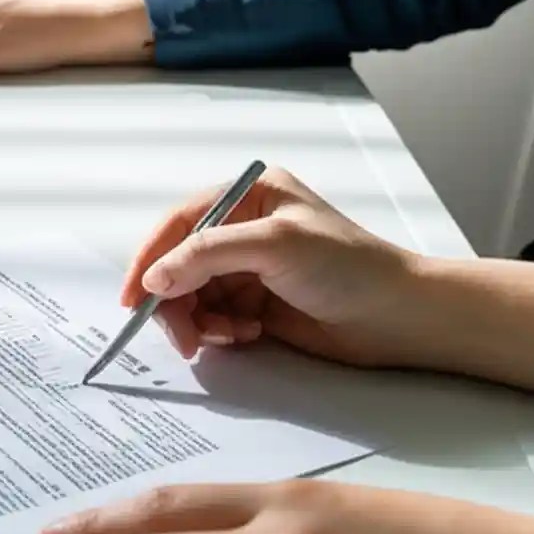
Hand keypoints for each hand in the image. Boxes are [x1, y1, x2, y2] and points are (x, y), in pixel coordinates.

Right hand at [122, 167, 420, 367]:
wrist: (400, 318)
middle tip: (185, 337)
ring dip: (200, 320)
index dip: (149, 260)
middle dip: (176, 301)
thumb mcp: (273, 246)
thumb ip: (206, 255)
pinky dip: (220, 331)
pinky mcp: (256, 303)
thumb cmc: (348, 268)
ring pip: (192, 296)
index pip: (178, 224)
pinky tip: (248, 334)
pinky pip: (213, 317)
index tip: (133, 298)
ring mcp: (249, 268)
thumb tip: (153, 279)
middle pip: (179, 265)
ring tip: (230, 335)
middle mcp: (243, 228)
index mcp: (247, 196)